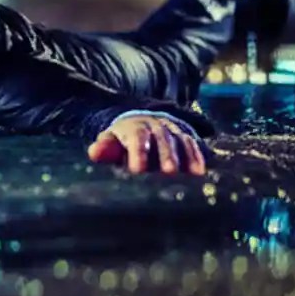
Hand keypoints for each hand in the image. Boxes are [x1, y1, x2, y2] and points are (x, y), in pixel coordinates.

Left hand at [87, 115, 205, 174]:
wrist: (139, 121)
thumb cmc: (122, 140)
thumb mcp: (110, 141)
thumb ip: (104, 148)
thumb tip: (93, 152)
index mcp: (133, 128)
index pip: (136, 138)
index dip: (138, 152)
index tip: (137, 169)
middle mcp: (154, 126)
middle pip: (161, 139)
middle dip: (166, 155)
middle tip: (169, 172)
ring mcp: (170, 129)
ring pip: (179, 140)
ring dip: (187, 156)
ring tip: (193, 174)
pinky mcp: (184, 135)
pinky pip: (191, 143)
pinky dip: (197, 156)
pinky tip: (200, 172)